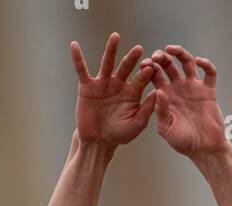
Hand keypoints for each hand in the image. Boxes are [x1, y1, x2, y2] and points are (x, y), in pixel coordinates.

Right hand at [71, 33, 155, 148]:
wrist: (98, 141)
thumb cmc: (119, 134)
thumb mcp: (136, 124)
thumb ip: (146, 109)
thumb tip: (157, 92)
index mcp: (132, 92)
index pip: (141, 79)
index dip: (146, 73)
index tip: (152, 67)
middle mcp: (119, 84)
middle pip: (126, 67)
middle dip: (132, 58)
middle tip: (138, 49)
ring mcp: (103, 83)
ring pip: (107, 63)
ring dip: (111, 50)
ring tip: (116, 36)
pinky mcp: (88, 86)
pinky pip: (82, 70)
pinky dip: (77, 58)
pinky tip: (74, 45)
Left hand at [142, 44, 227, 156]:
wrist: (205, 150)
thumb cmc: (184, 142)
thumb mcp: (167, 129)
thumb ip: (161, 111)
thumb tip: (158, 91)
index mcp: (166, 96)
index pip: (155, 75)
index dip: (150, 67)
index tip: (145, 64)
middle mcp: (178, 88)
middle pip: (169, 65)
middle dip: (162, 57)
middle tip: (157, 56)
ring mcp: (194, 88)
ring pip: (187, 63)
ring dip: (180, 53)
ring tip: (172, 50)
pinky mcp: (208, 91)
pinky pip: (209, 73)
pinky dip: (206, 64)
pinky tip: (200, 62)